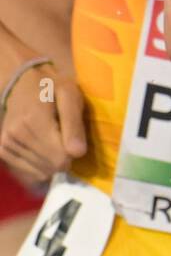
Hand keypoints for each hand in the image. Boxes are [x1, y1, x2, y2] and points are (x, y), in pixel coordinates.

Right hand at [0, 66, 87, 185]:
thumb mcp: (70, 96)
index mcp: (34, 121)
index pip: (59, 158)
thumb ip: (74, 124)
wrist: (22, 83)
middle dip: (62, 158)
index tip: (73, 140)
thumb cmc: (51, 88)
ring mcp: (6, 143)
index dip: (72, 153)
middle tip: (63, 139)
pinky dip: (38, 165)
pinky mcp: (2, 150)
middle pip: (50, 167)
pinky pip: (26, 172)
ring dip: (50, 162)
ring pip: (39, 172)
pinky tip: (42, 149)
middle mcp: (16, 135)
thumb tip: (78, 153)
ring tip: (51, 140)